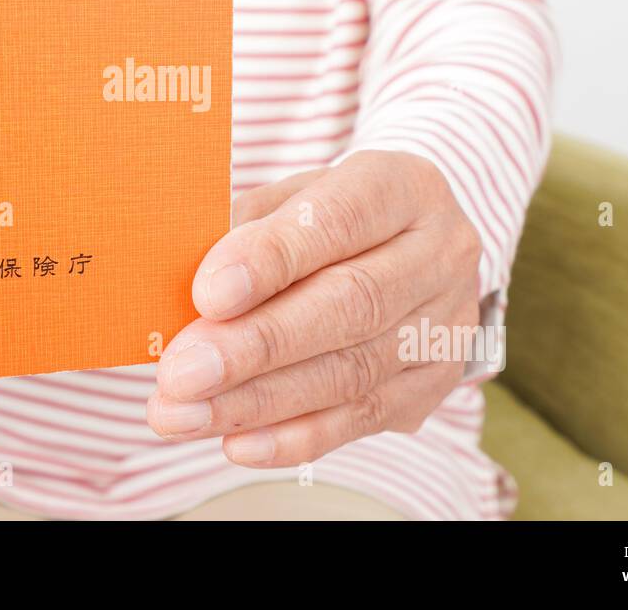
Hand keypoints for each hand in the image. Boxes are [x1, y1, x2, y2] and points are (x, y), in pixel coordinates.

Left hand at [148, 149, 482, 466]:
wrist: (404, 244)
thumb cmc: (325, 216)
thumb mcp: (288, 198)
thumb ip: (245, 232)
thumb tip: (186, 290)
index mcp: (402, 185)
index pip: (338, 220)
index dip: (271, 259)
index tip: (207, 294)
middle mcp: (440, 253)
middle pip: (351, 305)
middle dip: (256, 346)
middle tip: (181, 373)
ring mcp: (445, 324)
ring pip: (353, 372)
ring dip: (259, 402)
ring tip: (184, 414)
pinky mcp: (433, 384)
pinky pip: (362, 418)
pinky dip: (294, 437)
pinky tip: (236, 443)